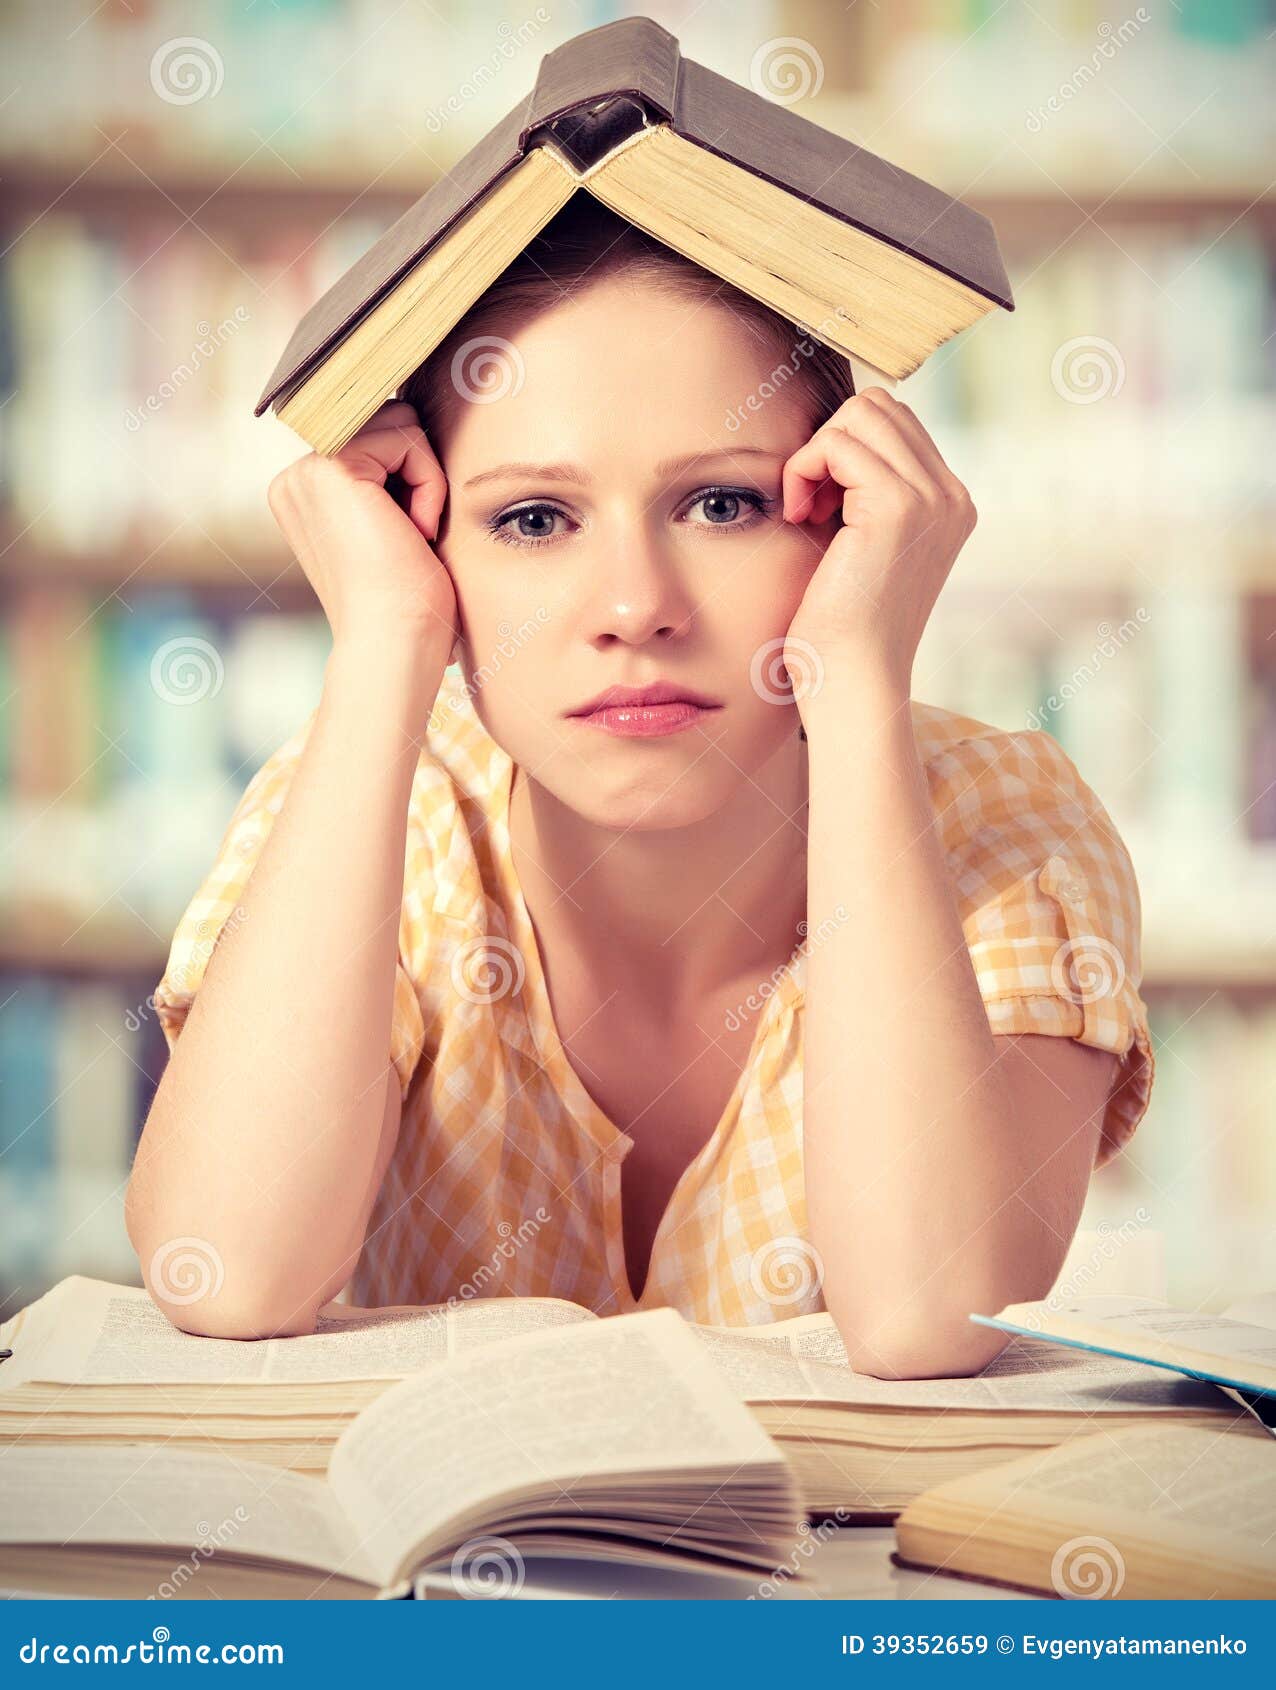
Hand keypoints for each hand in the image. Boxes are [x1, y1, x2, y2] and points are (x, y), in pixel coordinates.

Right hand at [267, 400, 458, 654]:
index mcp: (309, 492)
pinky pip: (406, 438)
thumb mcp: (397, 525)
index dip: (412, 476)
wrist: (395, 643)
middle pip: (387, 418)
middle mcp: (299, 478)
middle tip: (412, 535)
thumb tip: (418, 420)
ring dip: (425, 479)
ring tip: (412, 535)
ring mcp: (308, 470)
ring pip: (399, 422)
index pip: (379, 436)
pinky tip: (414, 532)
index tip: (409, 536)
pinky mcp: (332, 466)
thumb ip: (393, 476)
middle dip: (418, 472)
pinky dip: (428, 484)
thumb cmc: (410, 604)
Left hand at [780, 388, 975, 695]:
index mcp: (950, 505)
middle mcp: (951, 496)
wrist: (853, 682)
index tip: (823, 507)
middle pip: (879, 407)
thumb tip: (835, 438)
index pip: (895, 423)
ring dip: (816, 455)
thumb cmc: (843, 630)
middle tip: (812, 505)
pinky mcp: (897, 506)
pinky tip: (802, 517)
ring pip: (860, 414)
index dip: (844, 450)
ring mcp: (931, 498)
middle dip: (830, 444)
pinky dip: (803, 470)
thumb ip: (865, 495)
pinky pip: (836, 442)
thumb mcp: (863, 549)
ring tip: (807, 510)